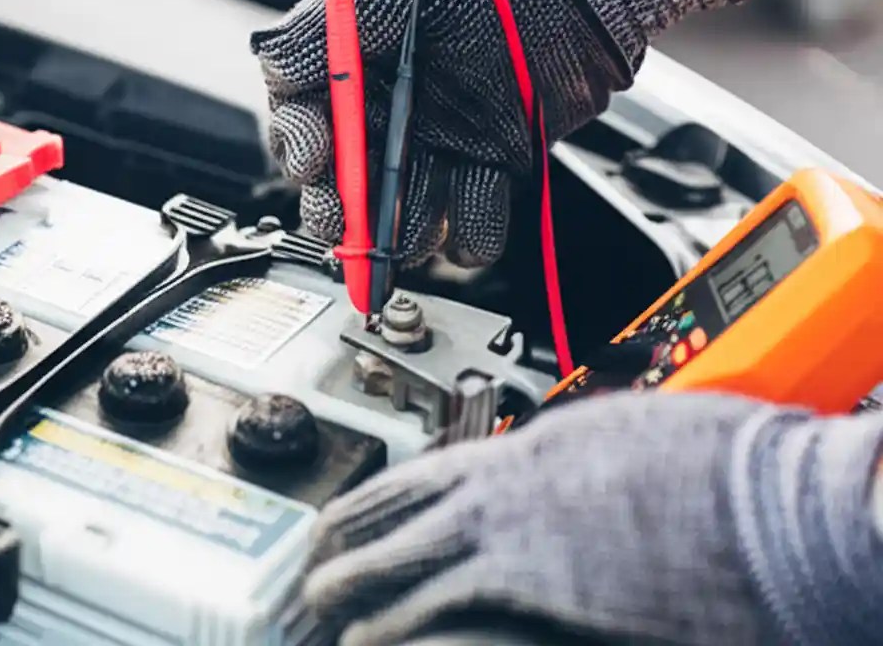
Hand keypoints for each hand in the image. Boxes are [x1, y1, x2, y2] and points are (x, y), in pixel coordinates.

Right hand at [250, 0, 753, 267]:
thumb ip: (306, 41)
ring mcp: (441, 144)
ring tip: (413, 223)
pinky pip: (472, 222)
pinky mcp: (493, 164)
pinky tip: (465, 215)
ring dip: (404, 233)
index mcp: (352, 80)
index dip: (303, 154)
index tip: (317, 158)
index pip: (304, 135)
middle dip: (346, 217)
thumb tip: (272, 84)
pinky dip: (469, 232)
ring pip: (406, 221)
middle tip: (350, 224)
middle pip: (349, 193)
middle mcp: (391, 117)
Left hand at [303, 392, 882, 645]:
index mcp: (523, 446)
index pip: (416, 470)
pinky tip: (367, 643)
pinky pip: (425, 608)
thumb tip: (570, 466)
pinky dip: (388, 627)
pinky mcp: (522, 581)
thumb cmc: (717, 466)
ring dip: (346, 585)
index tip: (342, 518)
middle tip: (308, 565)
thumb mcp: (630, 444)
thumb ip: (579, 460)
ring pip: (388, 557)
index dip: (368, 498)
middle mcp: (497, 480)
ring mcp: (504, 528)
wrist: (761, 498)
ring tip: (315, 608)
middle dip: (336, 541)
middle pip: (384, 508)